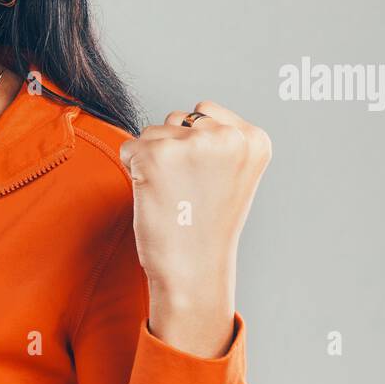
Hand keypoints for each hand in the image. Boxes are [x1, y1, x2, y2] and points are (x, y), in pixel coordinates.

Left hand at [118, 102, 270, 356]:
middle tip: (186, 192)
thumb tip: (187, 116)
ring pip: (152, 131)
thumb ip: (219, 141)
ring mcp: (193, 144)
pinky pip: (130, 147)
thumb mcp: (231, 175)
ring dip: (152, 160)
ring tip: (173, 196)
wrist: (193, 271)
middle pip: (178, 119)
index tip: (204, 180)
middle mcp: (228, 136)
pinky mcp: (157, 155)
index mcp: (254, 139)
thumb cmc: (206, 227)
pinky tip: (154, 195)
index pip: (205, 112)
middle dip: (172, 150)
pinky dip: (133, 170)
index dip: (194, 147)